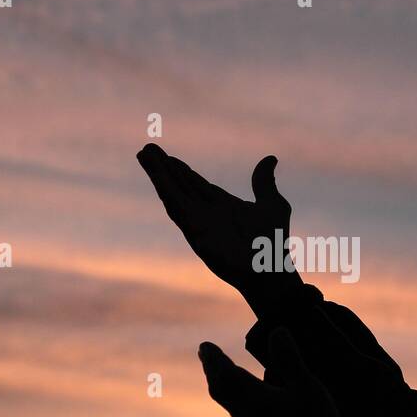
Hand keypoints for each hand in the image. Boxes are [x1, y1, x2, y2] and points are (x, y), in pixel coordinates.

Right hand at [137, 143, 300, 312]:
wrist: (267, 268)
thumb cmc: (272, 243)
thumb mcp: (272, 204)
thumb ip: (264, 182)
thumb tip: (271, 159)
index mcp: (223, 206)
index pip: (196, 184)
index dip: (181, 170)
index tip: (169, 157)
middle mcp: (207, 213)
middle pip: (179, 185)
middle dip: (163, 168)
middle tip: (148, 149)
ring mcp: (198, 221)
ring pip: (172, 192)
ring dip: (158, 174)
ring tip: (144, 154)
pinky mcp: (193, 229)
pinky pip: (175, 205)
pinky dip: (164, 188)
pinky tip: (156, 174)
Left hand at [198, 329, 342, 416]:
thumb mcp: (306, 388)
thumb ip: (290, 359)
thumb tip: (277, 330)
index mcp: (251, 398)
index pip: (224, 373)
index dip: (214, 358)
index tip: (203, 346)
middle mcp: (246, 414)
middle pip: (222, 390)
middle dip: (215, 370)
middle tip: (208, 355)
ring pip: (233, 403)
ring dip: (227, 384)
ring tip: (229, 372)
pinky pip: (246, 413)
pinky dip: (244, 398)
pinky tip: (261, 397)